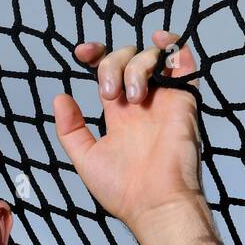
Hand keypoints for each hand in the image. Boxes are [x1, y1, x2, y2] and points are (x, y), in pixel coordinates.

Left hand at [53, 30, 204, 233]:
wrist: (155, 203)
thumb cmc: (122, 190)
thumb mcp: (85, 158)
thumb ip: (70, 129)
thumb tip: (60, 97)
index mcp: (119, 115)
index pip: (108, 72)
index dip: (95, 56)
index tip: (81, 54)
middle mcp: (141, 103)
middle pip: (126, 59)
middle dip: (111, 65)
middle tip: (109, 95)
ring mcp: (164, 99)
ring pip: (150, 56)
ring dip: (135, 66)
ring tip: (132, 98)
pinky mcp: (184, 99)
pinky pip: (185, 61)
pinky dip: (173, 44)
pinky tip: (159, 41)